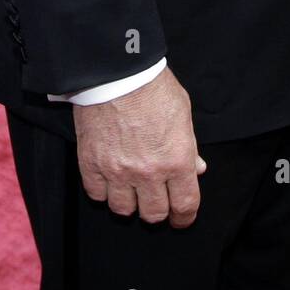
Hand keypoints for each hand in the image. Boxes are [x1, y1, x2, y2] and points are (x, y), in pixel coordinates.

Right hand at [73, 67, 206, 225]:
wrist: (117, 72)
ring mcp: (117, 171)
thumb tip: (197, 168)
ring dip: (130, 203)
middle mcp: (148, 172)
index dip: (185, 217)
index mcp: (176, 160)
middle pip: (154, 214)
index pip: (185, 206)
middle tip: (156, 200)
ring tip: (131, 190)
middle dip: (158, 210)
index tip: (182, 218)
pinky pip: (97, 195)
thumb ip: (189, 147)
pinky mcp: (91, 164)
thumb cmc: (153, 87)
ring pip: (124, 210)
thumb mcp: (183, 113)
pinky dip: (104, 192)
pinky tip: (109, 180)